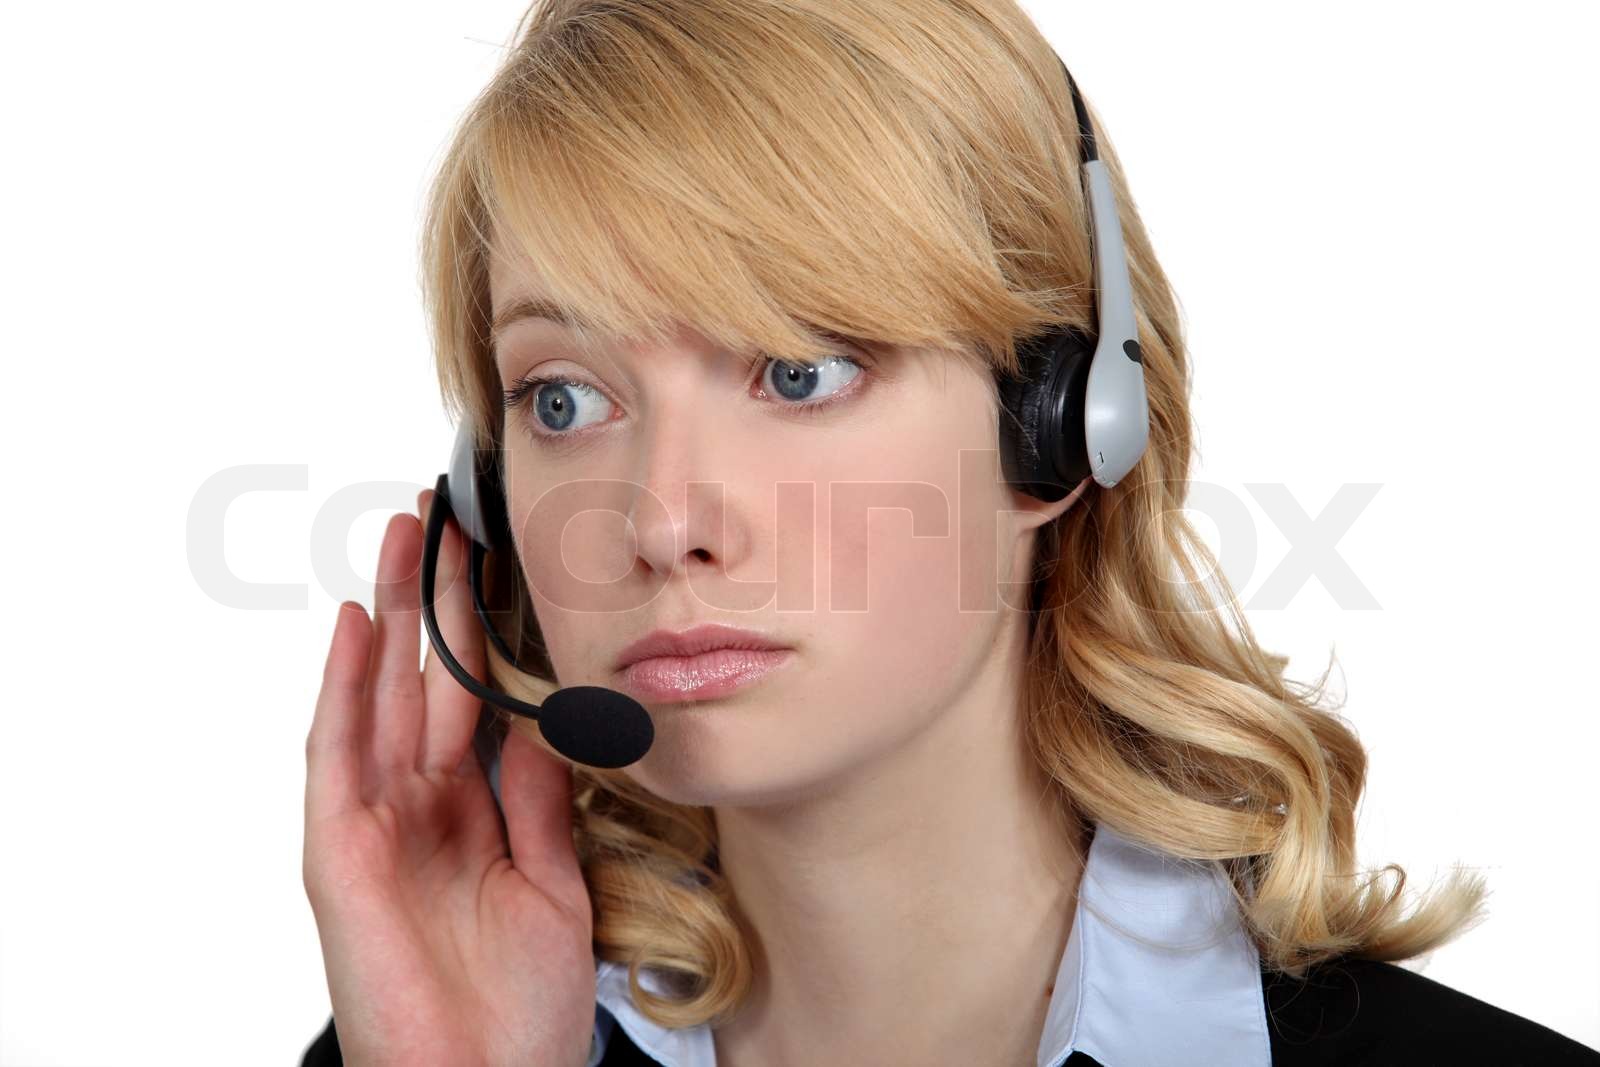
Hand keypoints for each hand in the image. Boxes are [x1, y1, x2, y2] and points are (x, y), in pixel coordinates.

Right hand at [302, 489, 595, 1066]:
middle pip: (422, 679)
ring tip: (403, 537)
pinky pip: (339, 753)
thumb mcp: (552, 881)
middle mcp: (417, 805)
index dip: (481, 632)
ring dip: (390, 614)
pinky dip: (345, 688)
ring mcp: (374, 822)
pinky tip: (358, 626)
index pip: (473, 699)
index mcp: (468, 811)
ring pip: (379, 694)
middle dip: (433, 599)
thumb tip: (544, 719)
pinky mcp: (339, 849)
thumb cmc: (522, 1006)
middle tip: (441, 519)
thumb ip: (538, 799)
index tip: (496, 565)